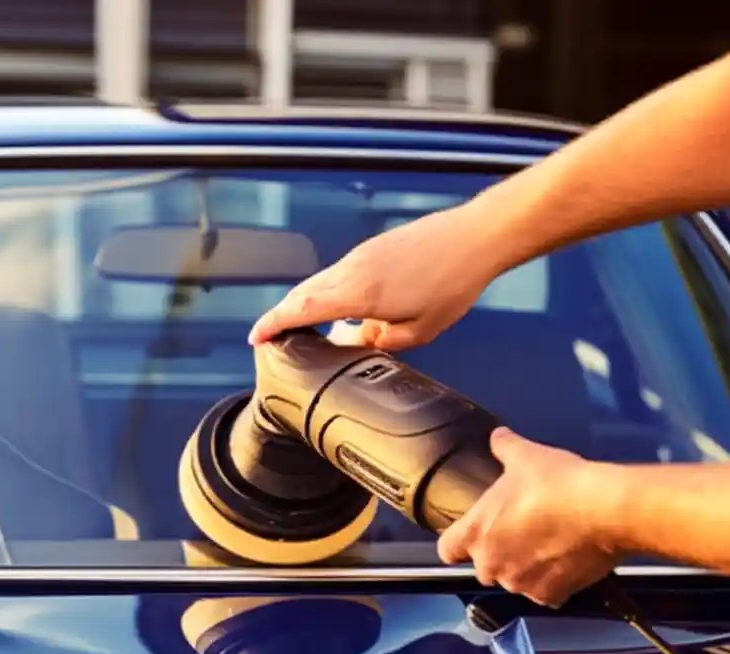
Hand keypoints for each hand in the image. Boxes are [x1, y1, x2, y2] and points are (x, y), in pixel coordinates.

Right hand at [247, 203, 505, 349]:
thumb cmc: (452, 284)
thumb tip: (351, 340)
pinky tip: (336, 306)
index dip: (273, 325)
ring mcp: (360, 255)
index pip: (301, 310)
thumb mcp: (419, 330)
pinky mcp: (372, 249)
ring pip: (318, 282)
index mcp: (358, 294)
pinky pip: (336, 273)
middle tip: (270, 337)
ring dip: (303, 302)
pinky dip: (324, 290)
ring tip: (299, 325)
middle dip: (281, 316)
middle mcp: (351, 270)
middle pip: (302, 294)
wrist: (474, 238)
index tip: (255, 338)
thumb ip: (378, 341)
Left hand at [437, 427, 625, 607]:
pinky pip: (545, 593)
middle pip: (484, 566)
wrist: (602, 510)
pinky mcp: (551, 596)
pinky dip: (553, 582)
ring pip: (515, 580)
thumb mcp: (525, 456)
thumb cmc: (556, 483)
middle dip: (499, 553)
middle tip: (521, 533)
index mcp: (475, 533)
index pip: (447, 550)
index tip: (472, 534)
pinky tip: (566, 560)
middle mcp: (491, 564)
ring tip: (548, 544)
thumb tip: (498, 437)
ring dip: (525, 568)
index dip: (457, 542)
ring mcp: (520, 583)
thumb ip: (505, 447)